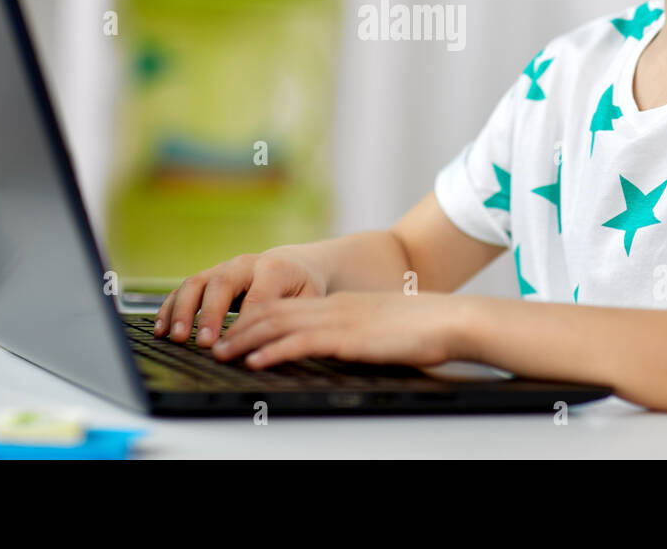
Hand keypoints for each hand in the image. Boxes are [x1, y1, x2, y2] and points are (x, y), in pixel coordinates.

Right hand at [154, 247, 326, 345]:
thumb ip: (295, 320)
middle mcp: (244, 264)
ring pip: (196, 283)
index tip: (235, 348)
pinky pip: (183, 289)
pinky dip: (170, 309)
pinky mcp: (207, 277)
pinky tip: (161, 330)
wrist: (293, 263)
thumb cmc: (302, 287)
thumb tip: (280, 346)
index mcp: (273, 269)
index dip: (244, 323)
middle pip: (221, 284)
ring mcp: (223, 268)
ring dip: (183, 311)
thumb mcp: (309, 301)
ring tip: (176, 338)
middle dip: (210, 314)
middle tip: (203, 343)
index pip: (256, 298)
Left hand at [208, 291, 467, 369]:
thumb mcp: (382, 329)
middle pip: (273, 313)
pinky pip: (301, 343)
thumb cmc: (426, 329)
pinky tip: (255, 361)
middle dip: (239, 328)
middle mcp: (334, 307)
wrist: (451, 320)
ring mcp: (340, 320)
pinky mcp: (348, 337)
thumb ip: (359, 335)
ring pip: (279, 326)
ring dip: (246, 341)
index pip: (287, 307)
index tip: (234, 330)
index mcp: (341, 304)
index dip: (255, 318)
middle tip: (215, 344)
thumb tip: (345, 349)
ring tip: (222, 353)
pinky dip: (272, 352)